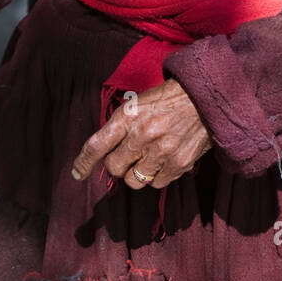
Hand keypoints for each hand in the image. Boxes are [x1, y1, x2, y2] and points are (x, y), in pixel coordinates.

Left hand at [71, 78, 212, 189]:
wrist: (205, 97)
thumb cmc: (168, 99)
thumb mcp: (138, 102)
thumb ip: (121, 125)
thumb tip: (105, 151)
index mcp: (128, 115)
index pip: (96, 145)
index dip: (83, 162)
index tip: (77, 173)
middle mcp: (142, 134)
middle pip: (114, 168)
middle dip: (117, 164)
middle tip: (128, 155)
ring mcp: (161, 151)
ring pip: (134, 180)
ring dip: (136, 173)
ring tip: (147, 158)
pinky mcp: (179, 163)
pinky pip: (157, 183)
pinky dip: (157, 176)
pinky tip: (164, 160)